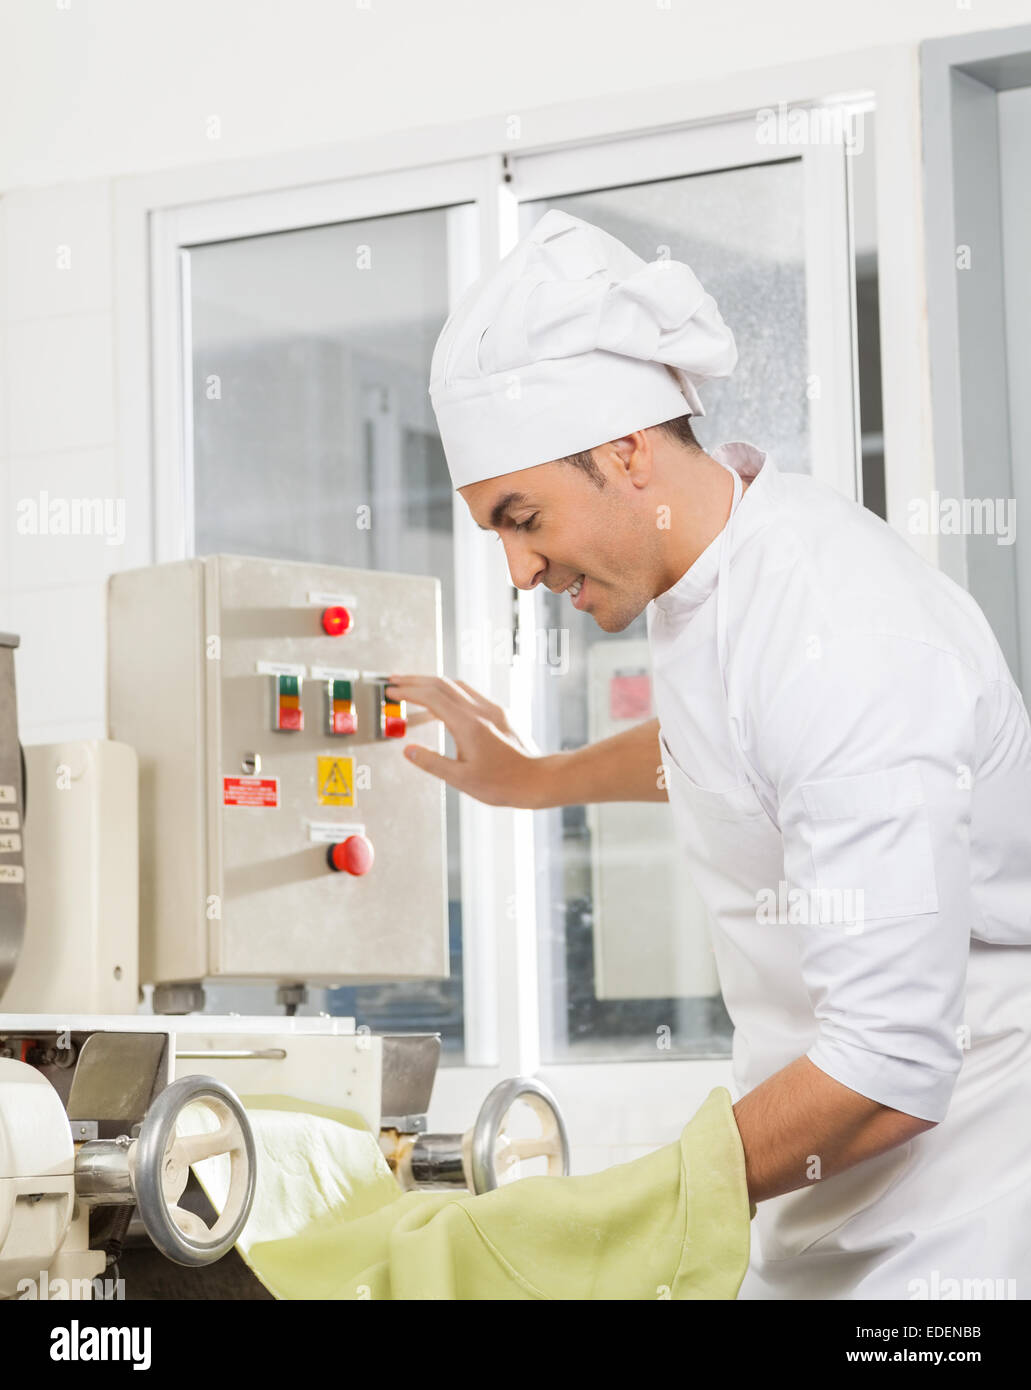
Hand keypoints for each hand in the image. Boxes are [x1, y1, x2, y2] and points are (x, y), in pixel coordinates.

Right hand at [384, 675, 544, 807]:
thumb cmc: (504, 784)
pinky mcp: (500, 713)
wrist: (538, 779)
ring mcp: (492, 709)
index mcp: (468, 725)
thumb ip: (432, 763)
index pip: (431, 697)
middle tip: (395, 682)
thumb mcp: (461, 779)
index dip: (408, 692)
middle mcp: (480, 711)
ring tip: (415, 689)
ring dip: (433, 684)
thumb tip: (408, 750)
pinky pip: (469, 694)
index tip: (392, 691)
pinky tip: (444, 703)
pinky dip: (450, 692)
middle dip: (415, 681)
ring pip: (456, 686)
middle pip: (441, 684)